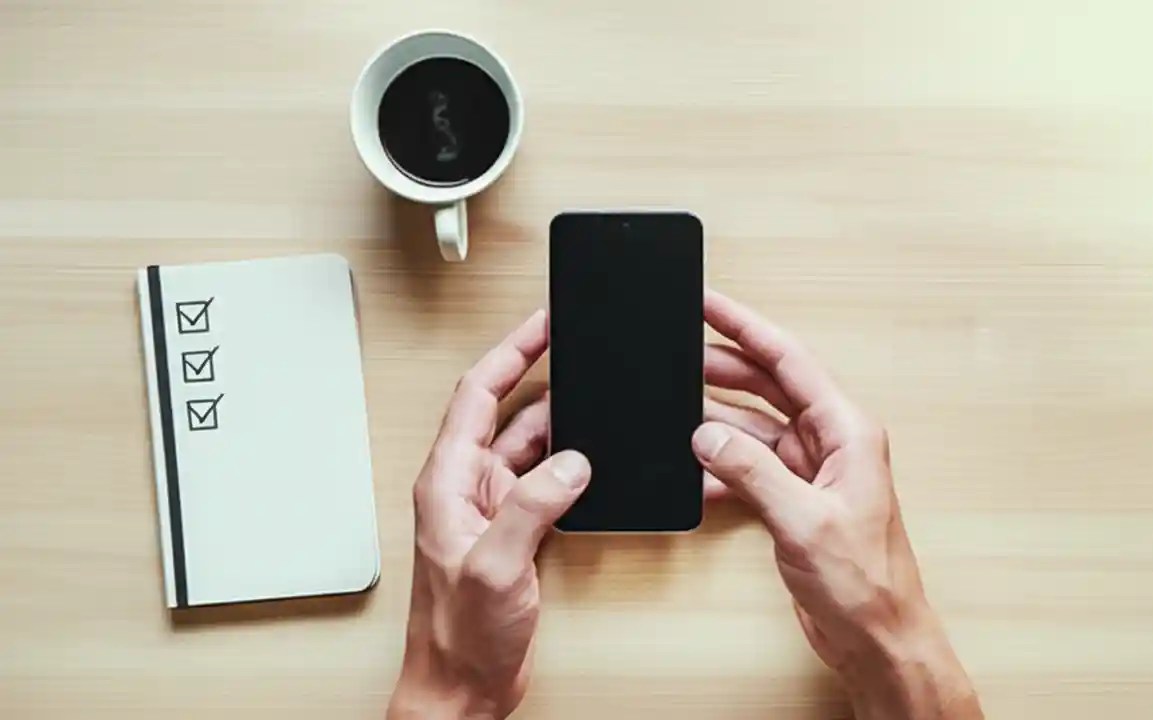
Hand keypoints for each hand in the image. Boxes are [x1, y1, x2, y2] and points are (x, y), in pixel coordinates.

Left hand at [389, 310, 590, 719]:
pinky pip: (546, 481)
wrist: (461, 688)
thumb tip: (571, 463)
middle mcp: (468, 486)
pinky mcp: (515, 531)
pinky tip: (595, 459)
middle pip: (508, 411)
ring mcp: (493, 507)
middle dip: (542, 375)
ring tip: (598, 401)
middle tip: (578, 345)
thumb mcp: (495, 566)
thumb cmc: (457, 636)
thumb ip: (532, 507)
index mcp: (448, 481)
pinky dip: (571, 466)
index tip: (542, 324)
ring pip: (533, 445)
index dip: (510, 352)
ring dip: (564, 426)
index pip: (477, 395)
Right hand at [697, 290, 982, 719]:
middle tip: (676, 352)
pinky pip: (750, 468)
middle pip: (768, 386)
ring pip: (754, 427)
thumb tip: (707, 437)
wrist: (878, 639)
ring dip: (715, 422)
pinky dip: (721, 468)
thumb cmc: (866, 583)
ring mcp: (812, 472)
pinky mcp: (795, 501)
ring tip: (673, 409)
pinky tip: (692, 472)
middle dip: (722, 367)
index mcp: (847, 431)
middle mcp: (831, 443)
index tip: (709, 304)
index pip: (788, 361)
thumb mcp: (803, 521)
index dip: (745, 327)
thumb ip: (752, 472)